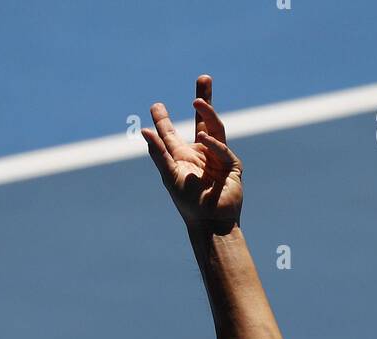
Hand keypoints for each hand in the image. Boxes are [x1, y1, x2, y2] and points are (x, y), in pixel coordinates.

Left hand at [142, 75, 242, 232]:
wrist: (211, 223)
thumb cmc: (188, 204)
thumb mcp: (170, 176)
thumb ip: (159, 153)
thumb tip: (144, 131)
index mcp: (182, 157)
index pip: (171, 132)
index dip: (164, 119)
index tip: (156, 106)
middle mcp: (200, 154)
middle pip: (202, 120)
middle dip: (204, 99)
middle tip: (204, 77)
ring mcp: (217, 157)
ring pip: (215, 128)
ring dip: (208, 113)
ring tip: (198, 102)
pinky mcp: (231, 165)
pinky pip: (222, 149)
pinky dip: (213, 145)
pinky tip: (204, 140)